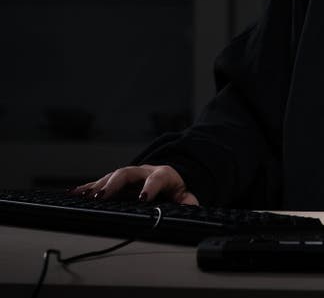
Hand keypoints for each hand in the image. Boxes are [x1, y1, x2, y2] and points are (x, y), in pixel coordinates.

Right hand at [69, 165, 199, 204]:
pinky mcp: (119, 180)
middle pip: (128, 173)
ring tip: (85, 196)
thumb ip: (189, 201)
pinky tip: (75, 193)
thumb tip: (193, 208)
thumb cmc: (176, 187)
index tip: (142, 198)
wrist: (170, 174)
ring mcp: (131, 174)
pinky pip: (102, 180)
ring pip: (113, 176)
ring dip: (98, 185)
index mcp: (163, 175)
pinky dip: (88, 186)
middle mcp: (144, 171)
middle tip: (102, 196)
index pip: (158, 178)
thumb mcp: (186, 194)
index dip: (150, 187)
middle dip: (115, 184)